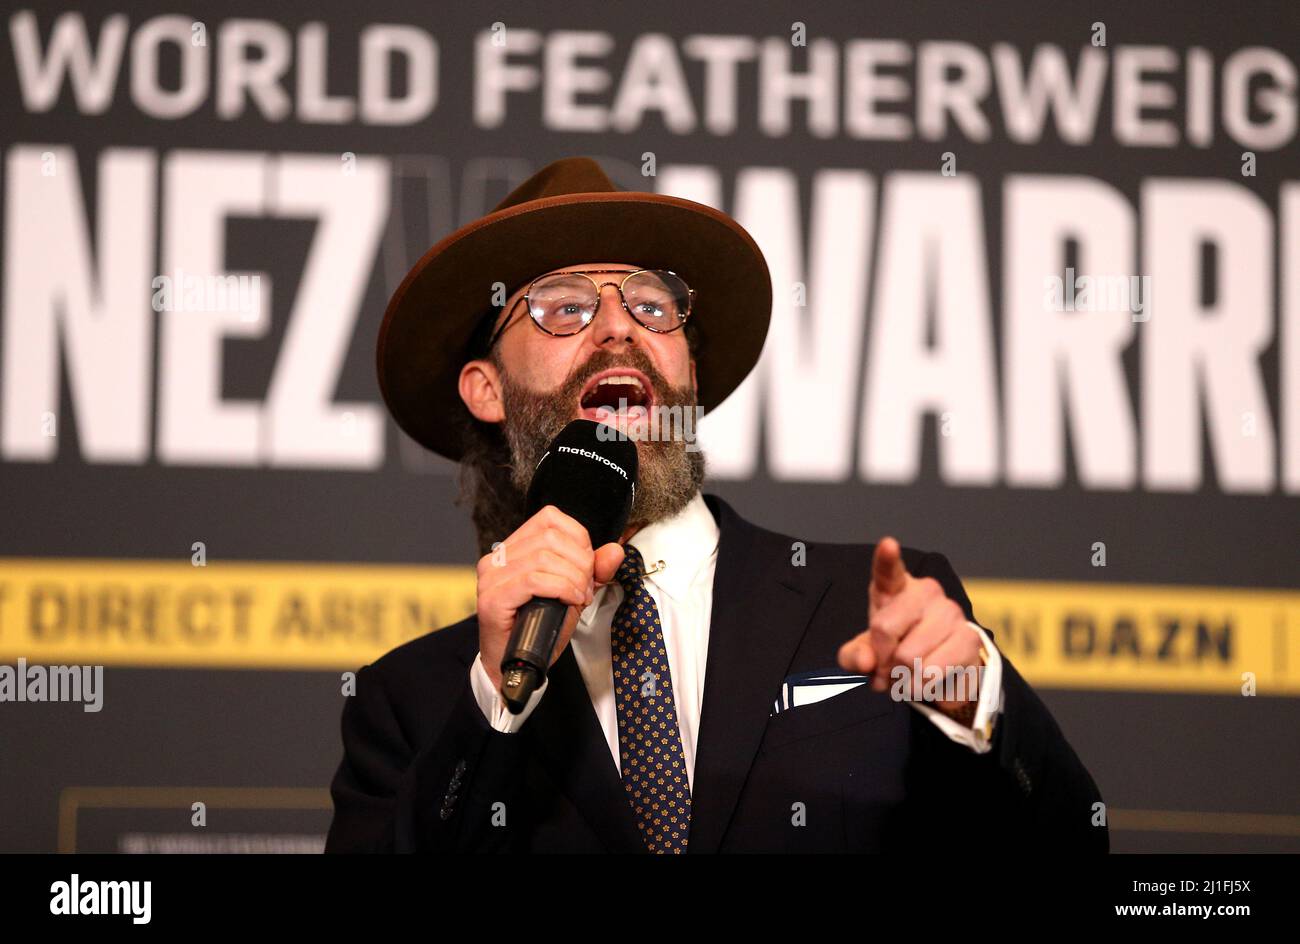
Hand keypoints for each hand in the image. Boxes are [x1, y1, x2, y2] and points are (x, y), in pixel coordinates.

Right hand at [476, 505, 624, 689]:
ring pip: (544, 557)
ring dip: (573, 578)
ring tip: (578, 597)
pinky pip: (534, 580)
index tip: (588, 568)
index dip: (578, 539)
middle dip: (579, 562)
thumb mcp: (573, 593)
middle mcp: (498, 558)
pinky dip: (561, 588)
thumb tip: (615, 550)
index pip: (550, 519)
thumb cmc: (539, 629)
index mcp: (514, 548)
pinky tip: (570, 601)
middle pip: (550, 536)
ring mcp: (491, 577)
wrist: (518, 666)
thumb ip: (594, 571)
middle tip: (585, 588)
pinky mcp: (493, 599)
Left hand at [836, 537, 982, 722]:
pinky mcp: (971, 638)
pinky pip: (934, 674)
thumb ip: (854, 656)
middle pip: (885, 629)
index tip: (888, 545)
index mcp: (896, 588)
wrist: (939, 670)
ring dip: (903, 679)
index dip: (887, 558)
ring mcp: (951, 613)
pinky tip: (929, 681)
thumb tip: (866, 662)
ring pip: (910, 657)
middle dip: (880, 659)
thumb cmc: (897, 649)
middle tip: (888, 668)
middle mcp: (927, 592)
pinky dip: (924, 689)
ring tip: (908, 675)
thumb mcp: (866, 652)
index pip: (888, 570)